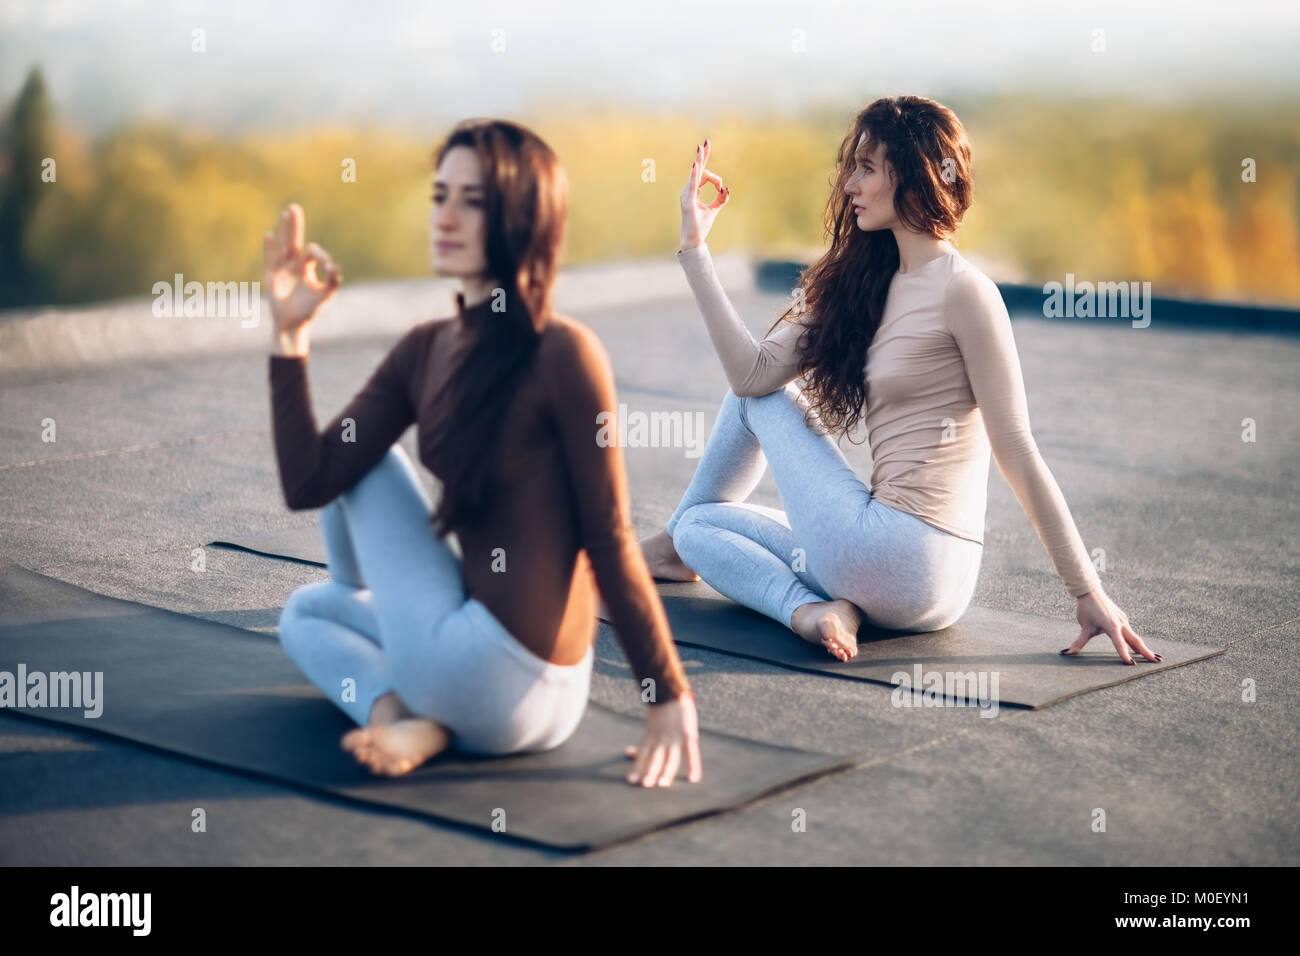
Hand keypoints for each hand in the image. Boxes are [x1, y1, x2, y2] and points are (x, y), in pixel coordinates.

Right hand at [263, 203, 340, 338]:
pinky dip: (269, 247)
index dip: (320, 256)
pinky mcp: (272, 275)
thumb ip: (332, 282)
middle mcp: (294, 265)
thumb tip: (334, 267)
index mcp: (307, 267)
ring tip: (286, 213)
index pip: (312, 252)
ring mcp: (282, 269)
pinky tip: (269, 235)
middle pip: (295, 240)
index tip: (328, 267)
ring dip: (285, 230)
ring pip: (283, 245)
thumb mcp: (324, 294)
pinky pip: (270, 258)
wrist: (292, 323)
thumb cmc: (309, 309)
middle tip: (295, 207)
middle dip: (295, 225)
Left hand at [622, 691, 702, 786]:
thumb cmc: (660, 712)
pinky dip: (694, 765)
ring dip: (667, 772)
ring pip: (671, 758)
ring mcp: (675, 738)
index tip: (630, 780)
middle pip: (656, 759)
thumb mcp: (649, 729)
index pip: (644, 756)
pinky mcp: (689, 734)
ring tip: (662, 784)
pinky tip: (694, 779)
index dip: (638, 768)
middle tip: (645, 785)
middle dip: (651, 772)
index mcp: (651, 739)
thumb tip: (627, 752)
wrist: (670, 689)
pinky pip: (692, 752)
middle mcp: (662, 740)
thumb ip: (643, 745)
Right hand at [679, 139, 728, 249]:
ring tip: (702, 147)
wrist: (693, 241)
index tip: (721, 189)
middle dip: (702, 155)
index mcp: (692, 192)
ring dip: (701, 161)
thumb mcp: (713, 210)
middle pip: (697, 170)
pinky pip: (692, 185)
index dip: (716, 180)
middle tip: (706, 142)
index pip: (703, 176)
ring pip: (696, 174)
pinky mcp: (688, 201)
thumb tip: (726, 189)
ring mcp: (687, 195)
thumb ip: (720, 199)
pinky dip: (694, 175)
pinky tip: (696, 165)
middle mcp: (688, 191)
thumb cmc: (700, 227)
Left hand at [1062, 587, 1161, 664]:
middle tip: (1157, 661)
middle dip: (1146, 652)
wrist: (1090, 592)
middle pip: (1135, 640)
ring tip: (1153, 657)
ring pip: (1134, 637)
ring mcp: (1123, 620)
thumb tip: (1067, 653)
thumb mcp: (1084, 627)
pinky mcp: (1122, 618)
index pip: (1120, 644)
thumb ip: (1079, 642)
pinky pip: (1130, 632)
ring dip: (1143, 647)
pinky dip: (1135, 641)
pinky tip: (1138, 648)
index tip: (1131, 664)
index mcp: (1112, 626)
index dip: (1125, 655)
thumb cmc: (1087, 609)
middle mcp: (1121, 623)